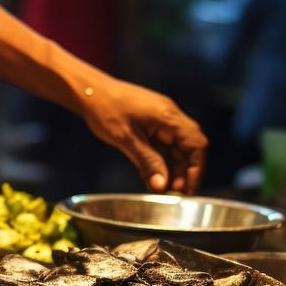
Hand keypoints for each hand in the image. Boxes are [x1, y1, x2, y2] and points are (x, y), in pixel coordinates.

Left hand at [80, 79, 207, 193]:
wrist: (89, 91)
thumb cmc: (106, 109)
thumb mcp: (126, 139)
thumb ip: (147, 163)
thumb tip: (162, 186)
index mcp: (168, 117)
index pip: (197, 144)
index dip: (196, 169)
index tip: (188, 189)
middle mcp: (169, 117)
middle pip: (188, 148)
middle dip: (183, 172)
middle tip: (172, 194)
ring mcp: (160, 120)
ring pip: (175, 149)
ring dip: (172, 169)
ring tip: (162, 189)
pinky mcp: (151, 124)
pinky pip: (162, 145)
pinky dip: (161, 161)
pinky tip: (154, 176)